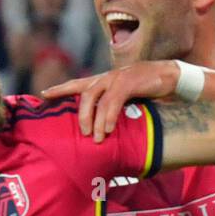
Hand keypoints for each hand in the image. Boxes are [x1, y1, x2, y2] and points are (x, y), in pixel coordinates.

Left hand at [43, 61, 180, 140]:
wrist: (171, 78)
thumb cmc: (149, 92)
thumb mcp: (127, 101)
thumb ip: (113, 110)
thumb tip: (104, 131)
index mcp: (104, 81)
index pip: (77, 84)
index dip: (60, 89)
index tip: (43, 95)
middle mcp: (107, 77)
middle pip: (84, 94)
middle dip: (81, 116)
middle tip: (84, 134)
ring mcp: (117, 77)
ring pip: (97, 99)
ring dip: (96, 121)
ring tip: (97, 138)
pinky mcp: (129, 81)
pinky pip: (114, 100)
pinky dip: (109, 116)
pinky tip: (109, 129)